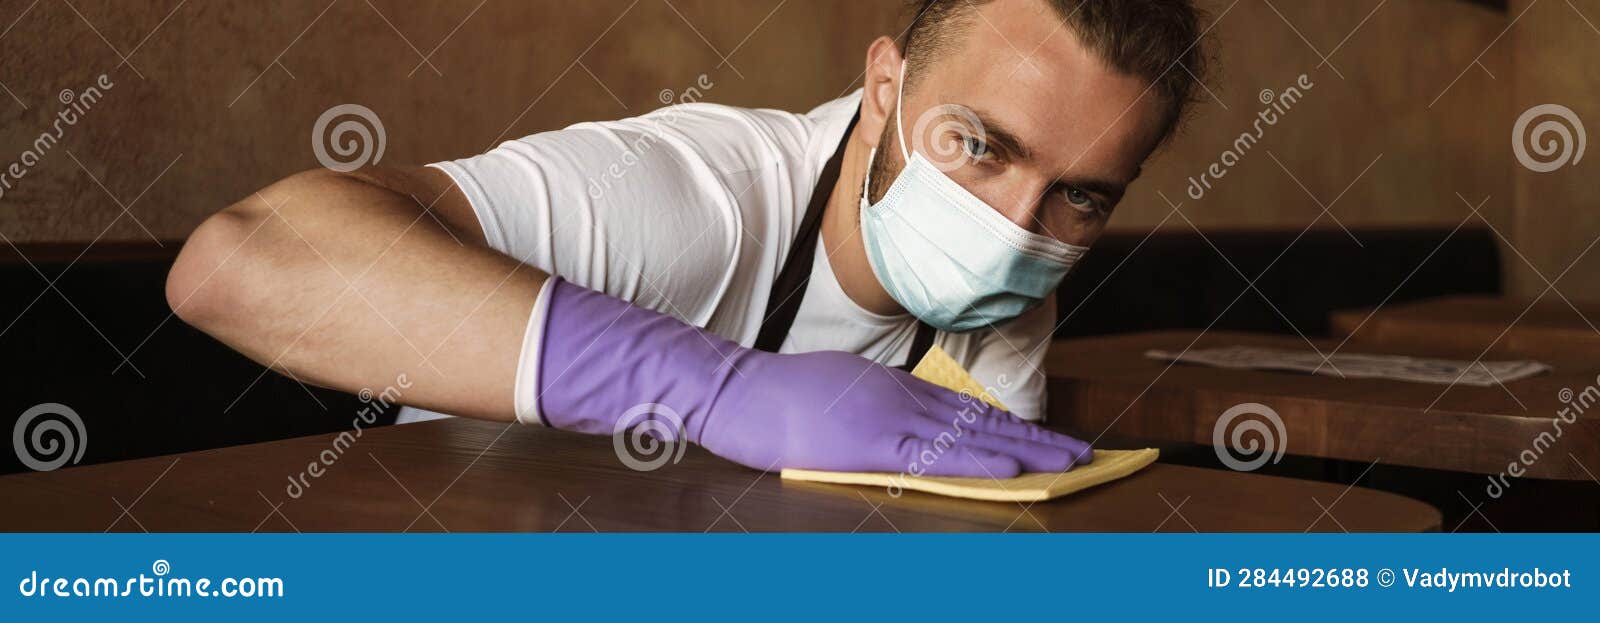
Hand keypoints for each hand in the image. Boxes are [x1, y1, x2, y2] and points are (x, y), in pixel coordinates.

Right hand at [535, 279, 1092, 476]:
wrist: (735, 393)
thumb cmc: (772, 401)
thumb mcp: (832, 398)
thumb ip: (869, 412)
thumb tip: (892, 432)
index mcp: (891, 389)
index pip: (963, 409)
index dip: (1009, 425)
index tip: (1045, 436)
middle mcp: (902, 397)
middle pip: (982, 420)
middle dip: (1036, 438)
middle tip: (1082, 452)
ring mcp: (891, 418)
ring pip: (974, 436)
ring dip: (1027, 450)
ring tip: (1070, 462)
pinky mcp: (876, 442)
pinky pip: (941, 455)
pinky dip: (983, 461)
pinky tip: (1014, 469)